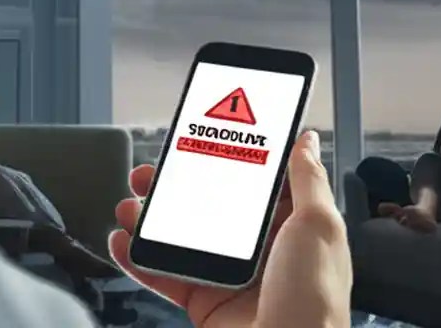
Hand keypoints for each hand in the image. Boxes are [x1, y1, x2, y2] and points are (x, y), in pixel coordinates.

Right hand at [109, 131, 351, 327]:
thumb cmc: (314, 300)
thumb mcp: (319, 227)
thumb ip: (308, 180)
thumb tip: (307, 141)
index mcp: (291, 228)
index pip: (257, 185)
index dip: (230, 161)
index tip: (205, 139)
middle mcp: (259, 250)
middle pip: (210, 207)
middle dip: (178, 186)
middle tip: (154, 170)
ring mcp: (228, 276)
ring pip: (181, 237)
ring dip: (149, 218)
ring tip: (129, 203)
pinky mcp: (204, 301)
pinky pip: (163, 275)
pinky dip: (137, 259)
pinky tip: (122, 241)